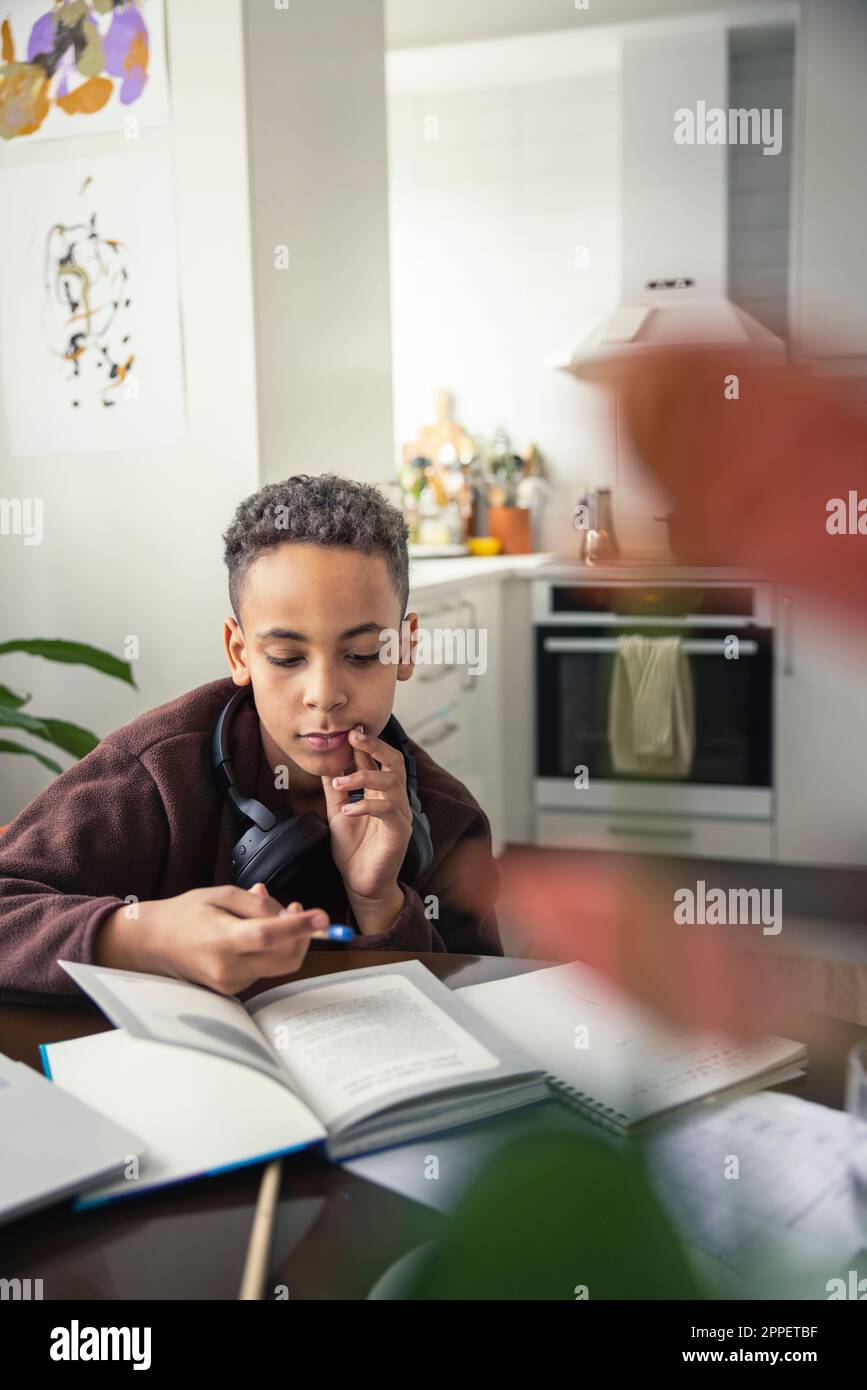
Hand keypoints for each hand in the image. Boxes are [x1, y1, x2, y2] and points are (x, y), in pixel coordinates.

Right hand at [96, 883, 329, 995]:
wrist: (154, 944)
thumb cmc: (186, 914)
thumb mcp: (221, 894)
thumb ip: (258, 904)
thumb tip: (288, 914)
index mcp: (222, 939)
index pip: (268, 936)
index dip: (299, 927)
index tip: (322, 917)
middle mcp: (228, 968)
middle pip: (285, 959)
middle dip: (302, 936)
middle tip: (298, 909)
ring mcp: (232, 983)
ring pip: (278, 964)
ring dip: (285, 941)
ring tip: (263, 914)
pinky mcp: (234, 990)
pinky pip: (265, 968)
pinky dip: (269, 949)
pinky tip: (252, 932)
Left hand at [322, 725, 411, 931]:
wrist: (360, 884)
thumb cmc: (352, 850)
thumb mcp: (337, 812)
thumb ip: (335, 788)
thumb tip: (325, 763)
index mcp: (380, 793)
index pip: (377, 760)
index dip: (365, 743)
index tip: (348, 729)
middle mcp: (394, 799)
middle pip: (394, 762)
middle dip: (375, 746)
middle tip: (354, 737)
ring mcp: (400, 815)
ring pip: (391, 783)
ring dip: (362, 777)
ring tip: (339, 784)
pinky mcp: (400, 832)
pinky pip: (387, 810)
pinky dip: (365, 805)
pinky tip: (348, 810)